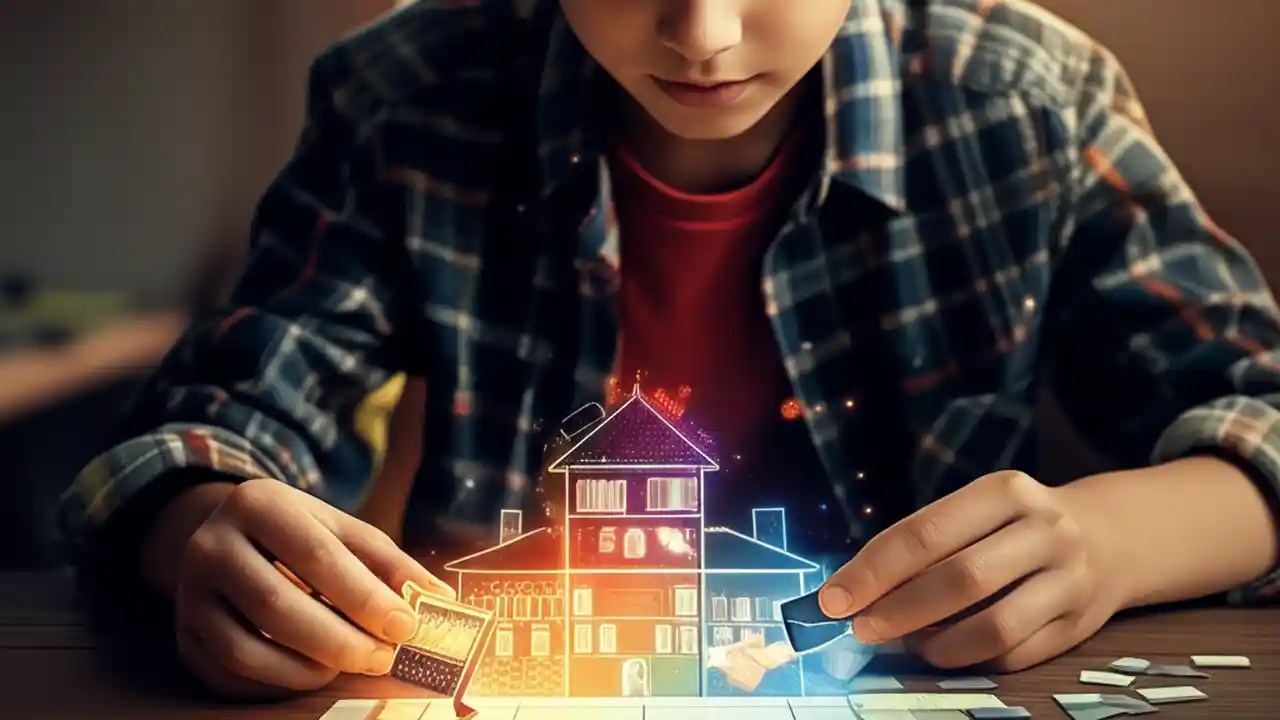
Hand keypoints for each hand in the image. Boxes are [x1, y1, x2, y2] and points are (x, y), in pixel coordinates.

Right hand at [151, 478, 452, 697]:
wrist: (227, 536)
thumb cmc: (299, 535)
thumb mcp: (342, 531)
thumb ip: (390, 564)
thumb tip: (439, 601)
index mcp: (258, 504)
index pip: (317, 556)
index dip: (365, 596)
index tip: (406, 625)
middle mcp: (212, 545)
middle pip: (278, 607)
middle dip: (341, 641)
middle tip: (383, 657)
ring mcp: (190, 594)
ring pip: (249, 650)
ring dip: (308, 669)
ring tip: (347, 662)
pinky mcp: (184, 636)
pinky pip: (231, 676)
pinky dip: (279, 684)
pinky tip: (312, 671)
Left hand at [818, 470, 1121, 671]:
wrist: (1110, 537)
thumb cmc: (1014, 524)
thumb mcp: (974, 511)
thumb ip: (922, 544)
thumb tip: (854, 590)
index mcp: (1005, 491)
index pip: (926, 533)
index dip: (874, 570)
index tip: (834, 599)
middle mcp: (1044, 530)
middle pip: (961, 579)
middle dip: (899, 610)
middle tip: (861, 628)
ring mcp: (1068, 580)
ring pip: (994, 626)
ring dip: (936, 644)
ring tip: (905, 642)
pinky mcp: (1080, 625)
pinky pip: (1015, 655)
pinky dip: (969, 659)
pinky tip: (943, 651)